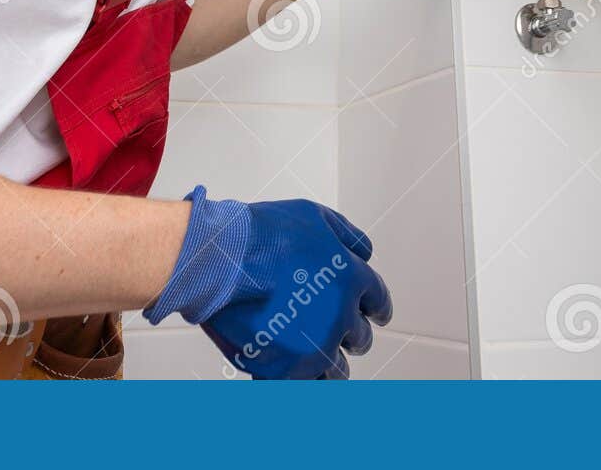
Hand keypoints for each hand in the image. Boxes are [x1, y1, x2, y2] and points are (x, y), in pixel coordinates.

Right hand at [143, 186, 391, 379]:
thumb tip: (363, 252)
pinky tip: (288, 369)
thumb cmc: (262, 235)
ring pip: (337, 370)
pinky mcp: (286, 369)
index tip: (376, 315)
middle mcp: (339, 317)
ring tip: (313, 355)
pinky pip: (301, 385)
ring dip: (327, 361)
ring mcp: (314, 347)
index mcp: (351, 279)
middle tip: (334, 328)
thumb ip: (347, 236)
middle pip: (360, 338)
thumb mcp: (315, 216)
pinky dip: (296, 378)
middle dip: (351, 335)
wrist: (222, 259)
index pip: (379, 301)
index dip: (377, 309)